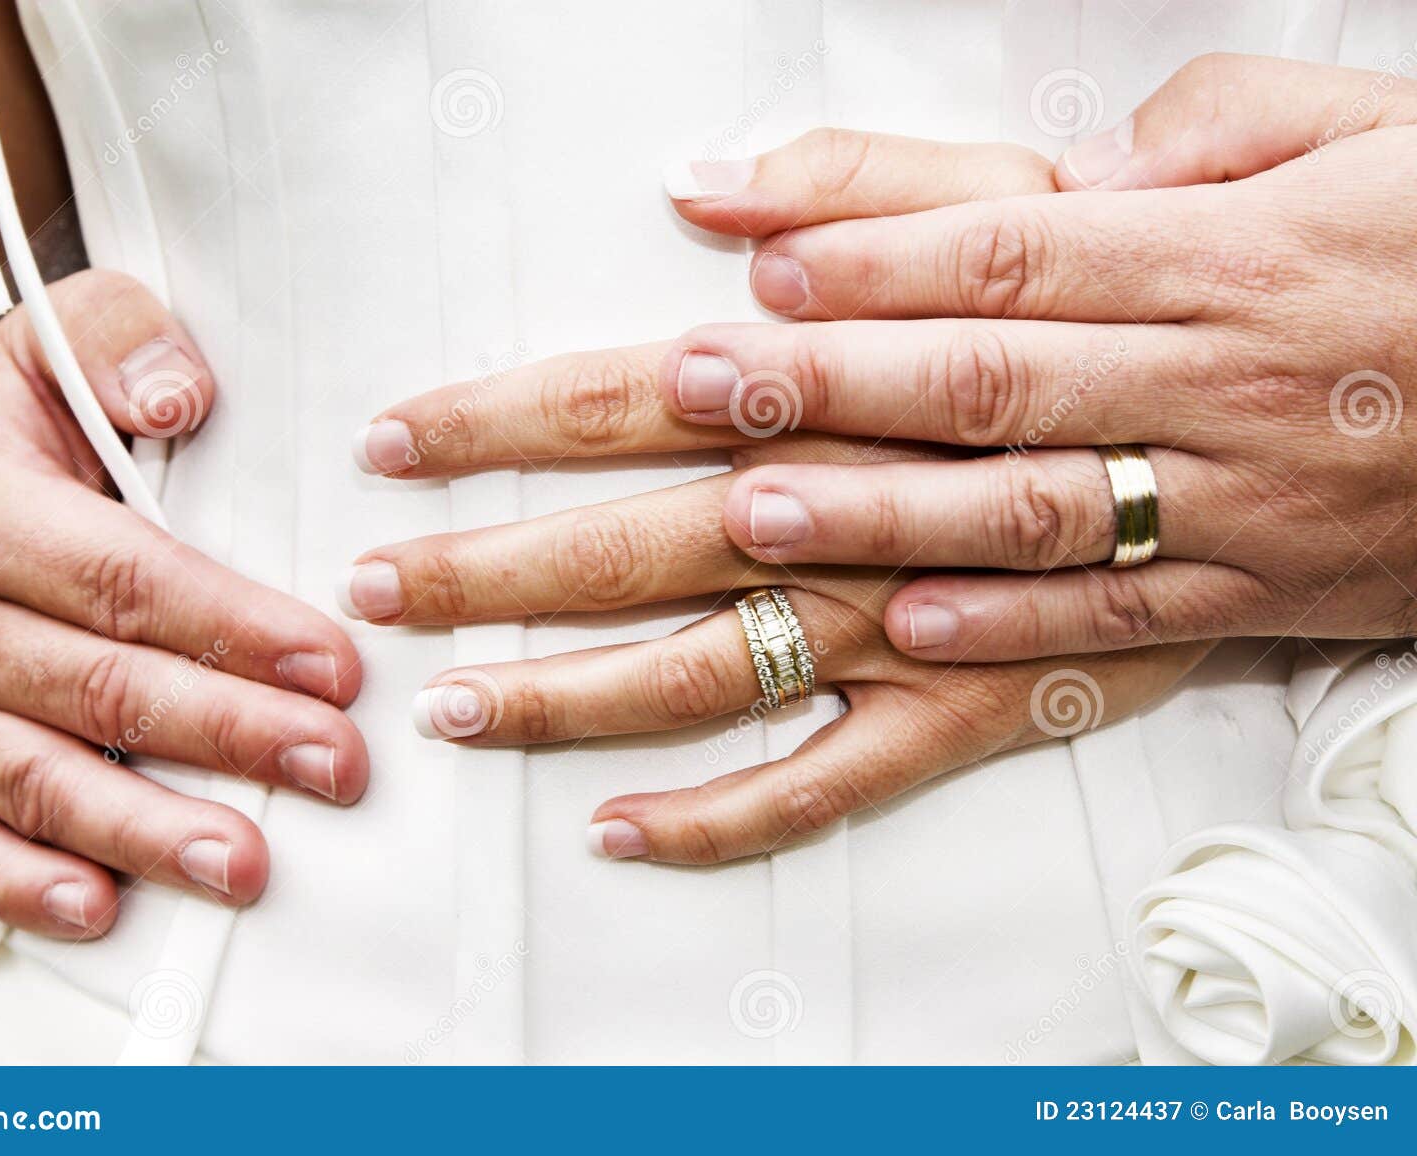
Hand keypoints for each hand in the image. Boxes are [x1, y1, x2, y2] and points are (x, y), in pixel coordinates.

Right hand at [0, 270, 367, 936]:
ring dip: (152, 828)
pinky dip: (26, 884)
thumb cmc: (38, 421)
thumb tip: (179, 391)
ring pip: (47, 779)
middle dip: (233, 732)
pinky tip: (101, 905)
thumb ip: (121, 339)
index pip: (129, 581)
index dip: (235, 627)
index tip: (332, 662)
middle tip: (334, 763)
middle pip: (108, 689)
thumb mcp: (67, 336)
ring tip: (246, 861)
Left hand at [342, 133, 1208, 863]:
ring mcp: (928, 612)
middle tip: (373, 582)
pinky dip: (734, 813)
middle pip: (644, 534)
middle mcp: (874, 493)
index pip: (645, 384)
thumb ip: (863, 177)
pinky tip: (625, 832)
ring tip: (451, 707)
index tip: (399, 434)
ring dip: (573, 694)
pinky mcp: (997, 702)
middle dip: (494, 561)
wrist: (1378, 400)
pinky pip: (845, 777)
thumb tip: (704, 188)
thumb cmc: (1178, 277)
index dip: (510, 412)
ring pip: (719, 667)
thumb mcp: (1032, 183)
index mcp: (865, 360)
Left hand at [657, 55, 1416, 662]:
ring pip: (1033, 512)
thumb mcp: (1368, 135)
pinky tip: (904, 630)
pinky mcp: (1261, 596)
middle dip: (830, 383)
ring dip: (883, 517)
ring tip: (752, 512)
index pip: (1018, 257)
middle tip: (693, 383)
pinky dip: (1011, 629)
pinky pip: (1122, 619)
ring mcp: (1235, 502)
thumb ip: (1215, 129)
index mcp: (1228, 256)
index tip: (760, 262)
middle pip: (989, 382)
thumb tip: (1076, 164)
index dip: (882, 260)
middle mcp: (1214, 383)